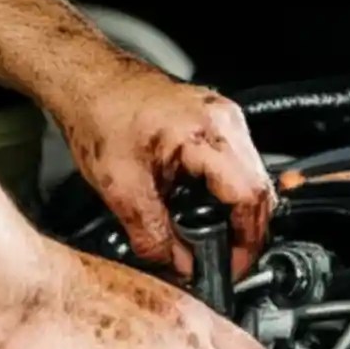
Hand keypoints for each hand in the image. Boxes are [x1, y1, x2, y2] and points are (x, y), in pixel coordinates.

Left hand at [57, 71, 275, 278]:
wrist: (89, 81)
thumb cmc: (100, 116)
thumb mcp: (121, 189)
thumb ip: (153, 236)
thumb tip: (179, 267)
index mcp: (206, 133)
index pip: (249, 196)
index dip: (246, 240)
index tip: (232, 265)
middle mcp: (225, 122)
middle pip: (260, 190)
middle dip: (247, 232)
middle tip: (226, 260)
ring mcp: (226, 119)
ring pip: (254, 179)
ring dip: (239, 213)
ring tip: (215, 238)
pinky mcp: (220, 122)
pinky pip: (241, 165)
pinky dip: (230, 193)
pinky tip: (207, 208)